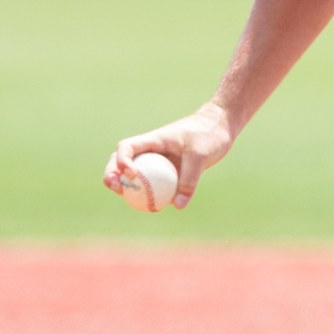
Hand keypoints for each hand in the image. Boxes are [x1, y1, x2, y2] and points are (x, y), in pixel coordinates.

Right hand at [102, 103, 234, 209]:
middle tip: (116, 189)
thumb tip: (177, 205)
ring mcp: (157, 160)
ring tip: (126, 199)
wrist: (220, 127)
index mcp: (153, 140)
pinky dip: (148, 194)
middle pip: (120, 160)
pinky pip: (154, 184)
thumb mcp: (201, 156)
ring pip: (135, 174)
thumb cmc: (209, 135)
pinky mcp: (168, 170)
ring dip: (126, 186)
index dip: (122, 161)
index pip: (127, 147)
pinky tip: (151, 207)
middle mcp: (151, 150)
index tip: (132, 174)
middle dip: (112, 174)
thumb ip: (189, 179)